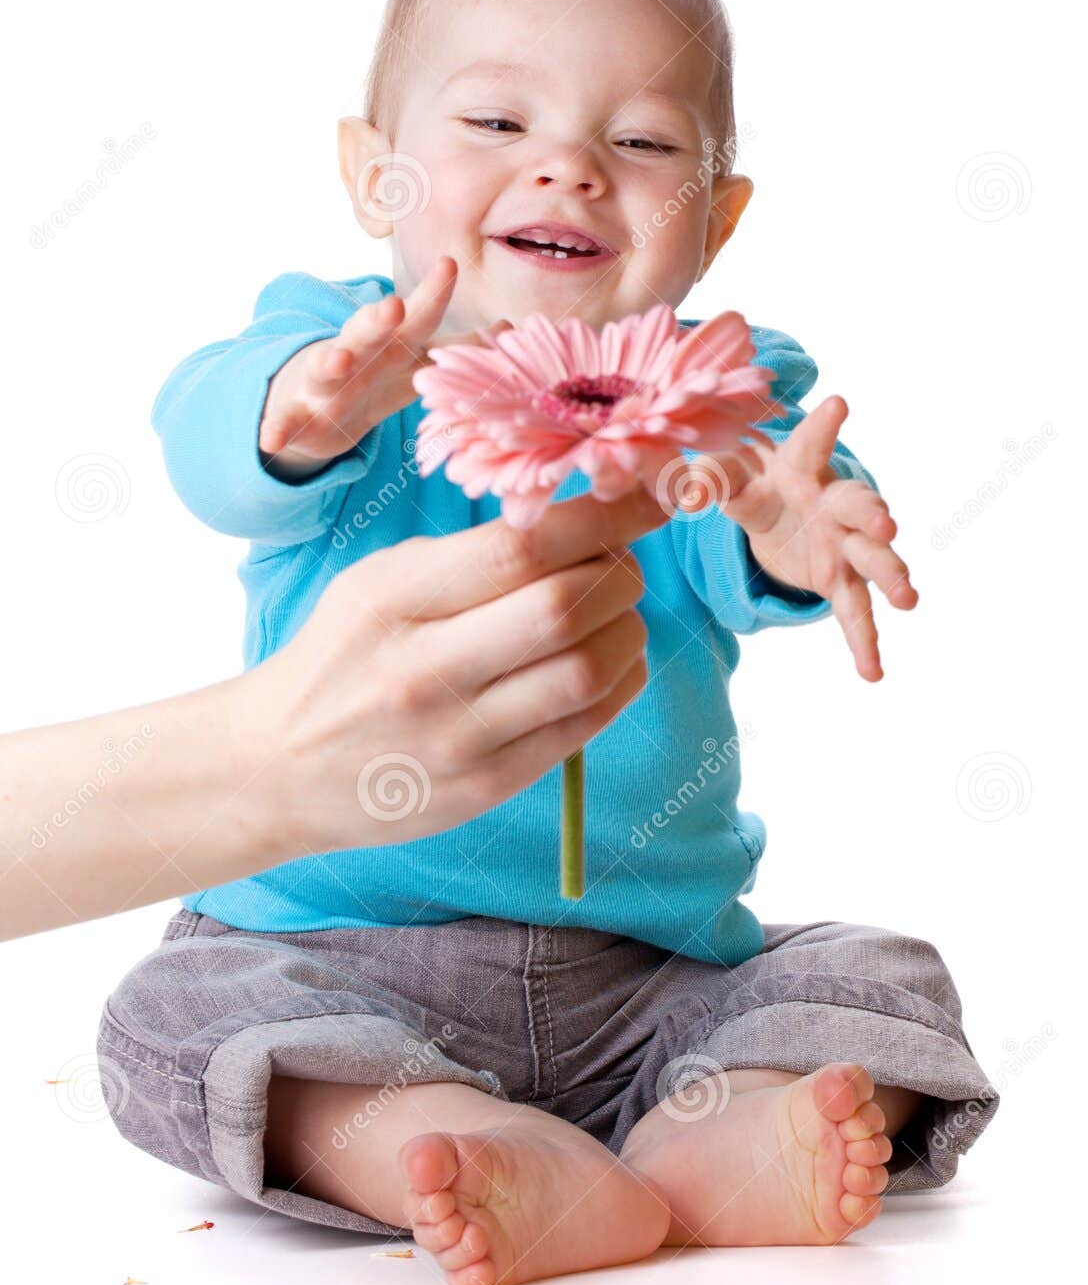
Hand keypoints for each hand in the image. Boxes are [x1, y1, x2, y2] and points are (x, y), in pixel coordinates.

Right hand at [246, 485, 666, 852]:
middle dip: (621, 574)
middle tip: (625, 563)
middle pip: (565, 606)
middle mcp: (423, 670)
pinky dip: (617, 685)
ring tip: (619, 616)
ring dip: (628, 632)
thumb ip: (469, 556)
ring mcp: (455, 737)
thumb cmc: (342, 658)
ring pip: (587, 671)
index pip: (521, 546)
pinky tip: (609, 665)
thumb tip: (583, 524)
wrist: (277, 768)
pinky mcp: (482, 788)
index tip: (647, 497)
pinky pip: (581, 728)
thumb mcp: (379, 584)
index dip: (603, 517)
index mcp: (392, 600)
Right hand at [258, 255, 508, 478]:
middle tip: (394, 305)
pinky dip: (275, 429)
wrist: (306, 409)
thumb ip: (458, 348)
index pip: (417, 318)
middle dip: (379, 319)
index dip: (434, 294)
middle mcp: (356, 356)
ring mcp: (321, 385)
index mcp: (390, 345)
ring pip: (325, 370)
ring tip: (335, 361)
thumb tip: (512, 326)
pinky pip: (284, 422)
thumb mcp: (412, 362)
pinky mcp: (295, 416)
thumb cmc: (371, 378)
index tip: (449, 264)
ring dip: (329, 363)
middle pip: (368, 334)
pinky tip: (268, 439)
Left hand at [691, 396, 917, 680]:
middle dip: (873, 514)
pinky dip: (864, 642)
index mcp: (801, 468)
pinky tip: (873, 673)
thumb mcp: (727, 479)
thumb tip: (680, 492)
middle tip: (887, 524)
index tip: (838, 403)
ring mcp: (843, 544)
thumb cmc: (755, 485)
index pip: (811, 443)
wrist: (779, 515)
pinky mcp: (841, 580)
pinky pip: (855, 612)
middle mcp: (832, 503)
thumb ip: (707, 480)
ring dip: (890, 574)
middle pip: (858, 505)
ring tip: (908, 598)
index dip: (823, 425)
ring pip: (871, 558)